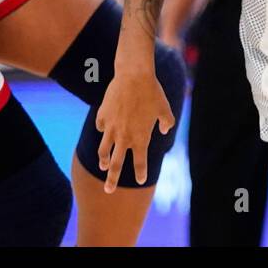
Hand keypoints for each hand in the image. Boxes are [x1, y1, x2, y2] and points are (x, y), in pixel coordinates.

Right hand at [95, 68, 175, 192]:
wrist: (134, 77)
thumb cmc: (153, 93)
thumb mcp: (165, 109)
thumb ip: (166, 122)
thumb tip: (164, 130)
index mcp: (141, 138)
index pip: (140, 163)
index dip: (140, 173)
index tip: (140, 180)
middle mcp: (124, 137)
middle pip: (116, 165)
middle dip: (112, 180)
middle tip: (108, 190)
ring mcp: (111, 128)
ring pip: (103, 150)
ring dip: (103, 160)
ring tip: (103, 166)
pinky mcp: (103, 116)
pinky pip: (101, 127)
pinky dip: (102, 131)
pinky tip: (104, 131)